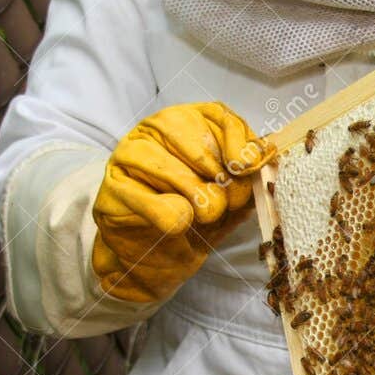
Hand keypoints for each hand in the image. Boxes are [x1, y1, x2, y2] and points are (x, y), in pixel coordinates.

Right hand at [91, 102, 269, 303]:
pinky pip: (150, 201)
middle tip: (224, 204)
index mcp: (188, 122)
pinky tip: (177, 224)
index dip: (238, 142)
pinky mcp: (112, 188)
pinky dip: (171, 217)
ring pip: (171, 171)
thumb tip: (263, 158)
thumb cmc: (199, 218)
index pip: (219, 116)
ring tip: (202, 215)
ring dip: (196, 199)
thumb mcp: (232, 196)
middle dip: (219, 180)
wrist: (161, 258)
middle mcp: (155, 129)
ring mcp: (129, 155)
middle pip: (197, 145)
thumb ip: (247, 176)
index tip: (245, 168)